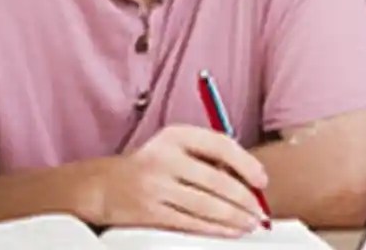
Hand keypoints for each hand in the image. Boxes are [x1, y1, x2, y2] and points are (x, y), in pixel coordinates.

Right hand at [82, 125, 269, 237]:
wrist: (104, 185)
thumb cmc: (151, 165)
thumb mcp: (175, 147)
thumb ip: (207, 156)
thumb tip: (248, 179)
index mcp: (176, 135)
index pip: (220, 145)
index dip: (246, 164)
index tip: (262, 181)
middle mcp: (165, 158)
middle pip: (216, 180)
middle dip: (244, 199)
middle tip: (260, 211)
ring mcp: (156, 186)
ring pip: (206, 205)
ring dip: (234, 217)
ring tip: (249, 223)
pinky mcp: (150, 212)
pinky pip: (190, 222)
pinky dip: (215, 228)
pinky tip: (229, 230)